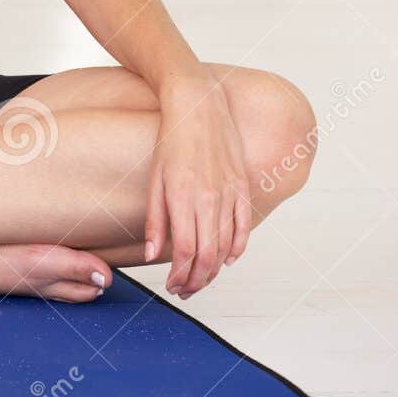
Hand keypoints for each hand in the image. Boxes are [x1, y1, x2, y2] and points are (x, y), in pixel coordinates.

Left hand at [145, 70, 251, 297]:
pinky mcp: (242, 186)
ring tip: (200, 279)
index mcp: (183, 197)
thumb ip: (155, 219)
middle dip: (196, 281)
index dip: (180, 276)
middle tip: (185, 290)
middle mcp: (209, 198)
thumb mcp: (155, 179)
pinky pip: (244, 226)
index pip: (186, 253)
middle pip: (208, 256)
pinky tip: (226, 259)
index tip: (172, 286)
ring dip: (214, 270)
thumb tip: (153, 255)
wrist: (198, 106)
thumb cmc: (171, 140)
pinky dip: (237, 248)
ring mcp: (229, 193)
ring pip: (226, 246)